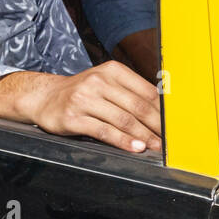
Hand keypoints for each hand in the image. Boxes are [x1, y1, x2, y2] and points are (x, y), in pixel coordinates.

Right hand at [0, 61, 161, 152]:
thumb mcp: (105, 84)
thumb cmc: (82, 93)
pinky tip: (135, 148)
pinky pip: (104, 131)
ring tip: (156, 147)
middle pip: (137, 106)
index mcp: (112, 71)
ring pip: (122, 120)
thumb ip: (130, 93)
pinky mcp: (73, 117)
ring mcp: (84, 98)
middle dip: (157, 126)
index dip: (163, 111)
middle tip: (170, 140)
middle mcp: (98, 81)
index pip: (145, 91)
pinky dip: (123, 141)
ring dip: (143, 136)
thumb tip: (163, 112)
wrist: (44, 97)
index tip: (174, 125)